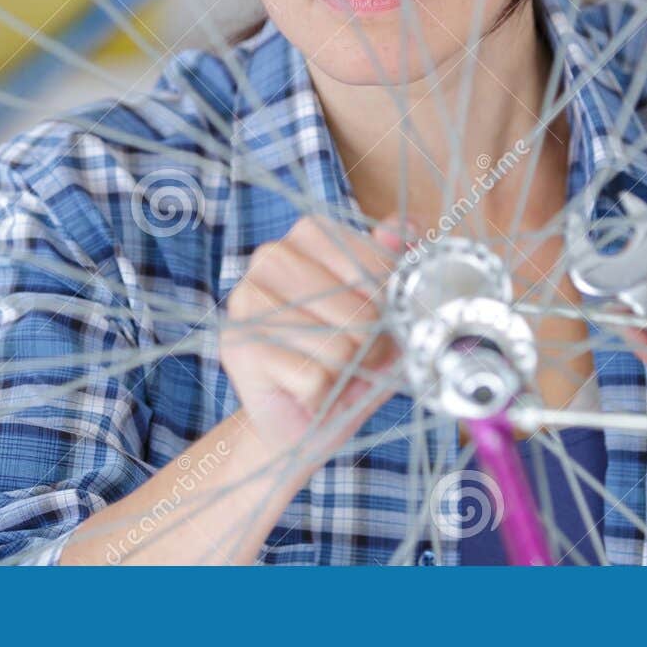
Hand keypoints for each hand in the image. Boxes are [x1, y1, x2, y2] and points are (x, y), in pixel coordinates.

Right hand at [221, 216, 407, 459]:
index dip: (391, 308)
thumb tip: (407, 226)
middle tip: (353, 359)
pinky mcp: (240, 345)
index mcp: (310, 234)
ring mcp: (248, 298)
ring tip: (331, 375)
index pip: (379, 266)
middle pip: (362, 308)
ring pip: (340, 345)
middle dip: (371, 346)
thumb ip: (394, 266)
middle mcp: (272, 255)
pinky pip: (315, 377)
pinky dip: (323, 395)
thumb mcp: (384, 310)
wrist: (303, 420)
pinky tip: (308, 392)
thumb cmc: (346, 359)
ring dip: (347, 373)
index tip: (377, 324)